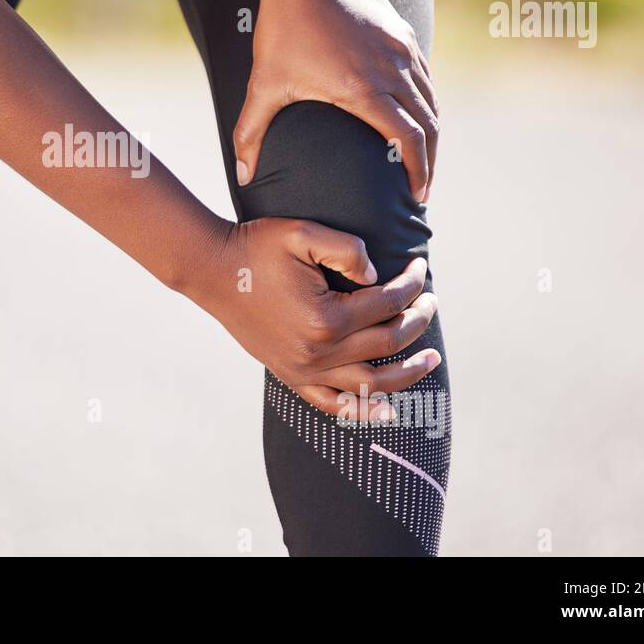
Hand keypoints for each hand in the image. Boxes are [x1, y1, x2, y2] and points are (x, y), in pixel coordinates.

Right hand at [185, 216, 439, 419]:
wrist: (212, 271)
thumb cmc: (256, 247)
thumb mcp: (301, 233)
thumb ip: (346, 249)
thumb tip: (378, 275)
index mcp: (326, 317)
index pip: (387, 303)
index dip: (410, 285)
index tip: (419, 269)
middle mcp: (318, 351)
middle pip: (387, 342)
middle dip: (417, 320)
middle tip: (431, 303)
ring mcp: (304, 369)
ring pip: (371, 383)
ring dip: (407, 373)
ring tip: (431, 359)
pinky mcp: (291, 375)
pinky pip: (332, 403)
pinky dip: (362, 409)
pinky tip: (386, 410)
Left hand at [236, 0, 438, 201]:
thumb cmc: (283, 28)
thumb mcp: (263, 84)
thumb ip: (250, 133)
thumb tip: (241, 175)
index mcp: (362, 89)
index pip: (407, 140)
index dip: (417, 172)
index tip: (416, 195)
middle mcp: (391, 70)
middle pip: (428, 126)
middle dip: (429, 162)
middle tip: (422, 190)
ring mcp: (401, 50)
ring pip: (430, 101)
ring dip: (431, 134)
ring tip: (423, 160)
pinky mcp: (402, 34)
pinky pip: (424, 77)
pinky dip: (426, 104)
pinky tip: (416, 118)